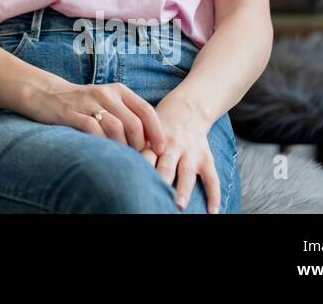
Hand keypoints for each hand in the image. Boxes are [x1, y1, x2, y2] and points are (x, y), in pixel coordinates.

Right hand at [25, 79, 165, 155]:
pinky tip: (103, 151)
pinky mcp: (72, 114)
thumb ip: (128, 114)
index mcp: (118, 90)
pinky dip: (102, 144)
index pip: (146, 110)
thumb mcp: (108, 101)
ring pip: (115, 128)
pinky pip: (93, 131)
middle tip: (139, 157)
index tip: (161, 149)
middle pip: (133, 123)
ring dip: (122, 147)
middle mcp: (105, 94)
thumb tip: (151, 141)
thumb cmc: (83, 103)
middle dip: (140, 145)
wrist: (46, 94)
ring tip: (122, 157)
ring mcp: (88, 103)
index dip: (157, 131)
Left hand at [138, 94, 218, 212]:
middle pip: (165, 166)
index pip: (144, 157)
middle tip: (153, 198)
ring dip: (183, 189)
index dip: (138, 168)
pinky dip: (214, 196)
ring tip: (179, 205)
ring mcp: (191, 153)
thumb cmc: (159, 126)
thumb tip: (107, 161)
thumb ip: (131, 144)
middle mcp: (173, 147)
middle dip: (160, 181)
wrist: (187, 110)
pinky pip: (212, 179)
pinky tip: (213, 212)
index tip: (130, 183)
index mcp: (153, 141)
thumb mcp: (144, 130)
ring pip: (187, 172)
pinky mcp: (206, 158)